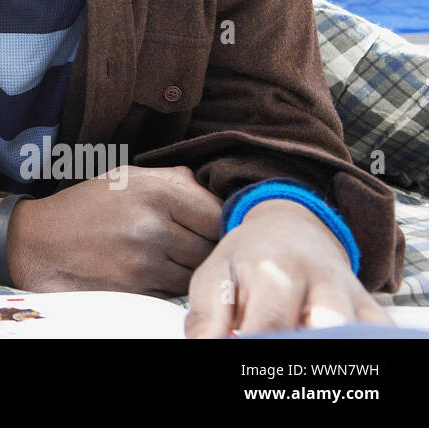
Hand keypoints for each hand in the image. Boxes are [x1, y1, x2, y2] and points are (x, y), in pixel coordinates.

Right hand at [6, 165, 222, 295]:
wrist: (39, 243)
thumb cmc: (85, 206)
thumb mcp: (125, 178)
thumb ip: (172, 179)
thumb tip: (211, 191)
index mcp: (154, 192)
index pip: (216, 214)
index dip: (215, 220)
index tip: (205, 222)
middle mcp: (153, 227)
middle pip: (210, 246)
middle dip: (203, 245)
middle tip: (185, 240)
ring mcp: (145, 262)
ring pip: (194, 272)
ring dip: (187, 267)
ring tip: (166, 256)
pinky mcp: (137, 290)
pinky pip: (173, 291)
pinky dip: (168, 284)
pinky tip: (149, 271)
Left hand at [184, 199, 391, 336]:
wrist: (288, 229)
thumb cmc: (245, 261)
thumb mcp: (214, 279)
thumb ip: (206, 319)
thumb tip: (202, 349)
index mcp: (272, 270)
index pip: (270, 326)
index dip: (257, 346)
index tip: (243, 347)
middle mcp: (317, 279)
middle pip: (323, 328)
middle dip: (296, 344)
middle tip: (272, 353)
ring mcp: (348, 294)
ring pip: (354, 331)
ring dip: (328, 343)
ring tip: (302, 343)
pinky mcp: (370, 308)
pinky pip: (379, 333)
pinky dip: (362, 341)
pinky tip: (331, 345)